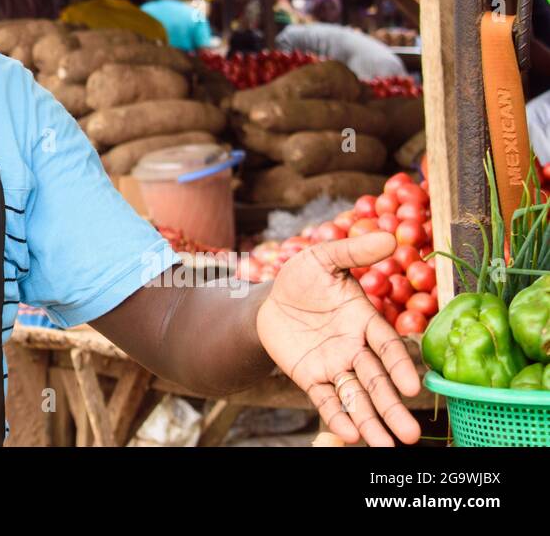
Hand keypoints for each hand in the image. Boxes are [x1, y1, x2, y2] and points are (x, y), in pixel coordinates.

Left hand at [256, 232, 421, 445]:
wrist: (269, 299)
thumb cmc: (303, 278)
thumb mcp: (324, 259)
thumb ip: (353, 252)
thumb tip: (387, 236)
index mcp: (364, 321)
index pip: (387, 347)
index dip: (400, 366)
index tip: (413, 387)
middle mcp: (354, 348)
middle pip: (377, 382)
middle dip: (393, 408)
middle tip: (410, 435)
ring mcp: (334, 365)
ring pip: (356, 396)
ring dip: (372, 421)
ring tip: (386, 446)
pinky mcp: (311, 377)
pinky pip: (325, 399)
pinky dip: (337, 416)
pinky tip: (349, 435)